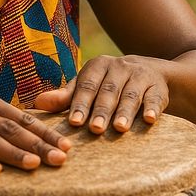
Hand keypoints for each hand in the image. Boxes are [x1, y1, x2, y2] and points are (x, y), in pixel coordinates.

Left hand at [34, 54, 167, 134]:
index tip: (74, 122)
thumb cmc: (108, 84)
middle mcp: (119, 67)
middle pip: (109, 90)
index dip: (80, 103)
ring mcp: (140, 75)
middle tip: (94, 129)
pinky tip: (149, 120)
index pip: (87, 85)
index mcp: (98, 66)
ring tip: (119, 128)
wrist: (149, 73)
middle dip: (101, 110)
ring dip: (125, 111)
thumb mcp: (87, 86)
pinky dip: (152, 108)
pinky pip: (155, 97)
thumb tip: (36, 103)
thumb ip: (65, 97)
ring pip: (131, 94)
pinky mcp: (158, 87)